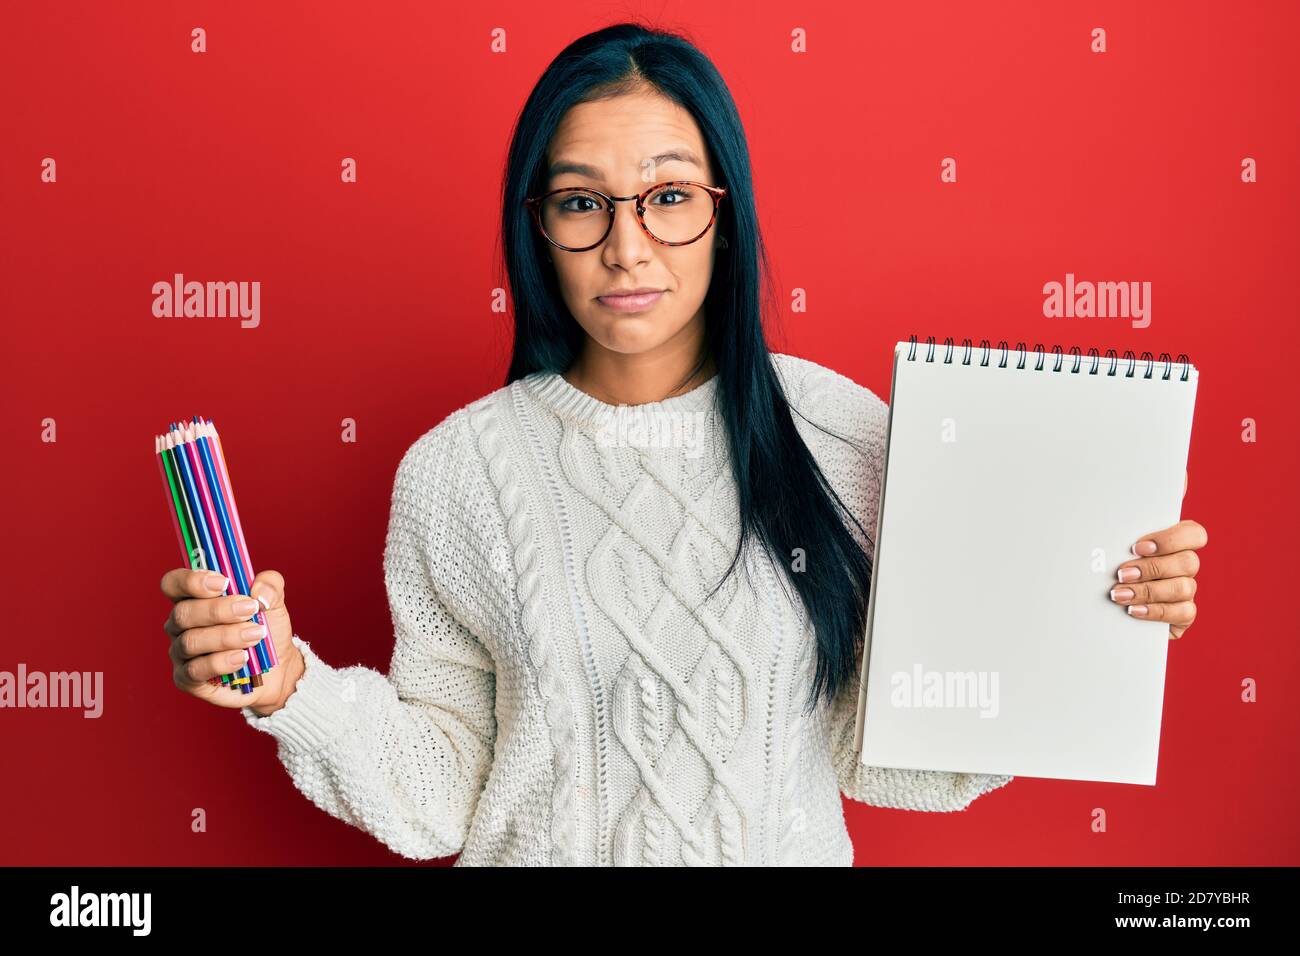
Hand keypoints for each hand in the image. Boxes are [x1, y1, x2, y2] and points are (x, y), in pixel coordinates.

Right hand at [161, 567, 303, 713]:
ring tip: (255, 635)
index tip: (223, 583)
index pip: (173, 583)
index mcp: (193, 598)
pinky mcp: (187, 679)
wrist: (278, 668)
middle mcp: (180, 625)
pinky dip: (221, 662)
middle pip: (182, 613)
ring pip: (190, 641)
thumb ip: (269, 583)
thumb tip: (257, 591)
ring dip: (226, 636)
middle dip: (218, 610)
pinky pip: (195, 670)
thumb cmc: (265, 628)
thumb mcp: (273, 601)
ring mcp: (180, 653)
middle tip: (250, 610)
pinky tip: (243, 658)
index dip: (191, 580)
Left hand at [1108, 471, 1206, 639]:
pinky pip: (1182, 613)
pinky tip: (1132, 610)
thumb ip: (1125, 508)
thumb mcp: (1107, 534)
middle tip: (1121, 573)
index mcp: (1171, 541)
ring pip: (1184, 588)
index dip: (1170, 540)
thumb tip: (1163, 478)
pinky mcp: (1181, 615)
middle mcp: (1183, 564)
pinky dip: (1156, 611)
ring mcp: (1185, 590)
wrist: (1089, 600)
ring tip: (1117, 593)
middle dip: (1152, 568)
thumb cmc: (1103, 559)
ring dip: (1149, 590)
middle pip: (1188, 562)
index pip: (1193, 533)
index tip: (1138, 546)